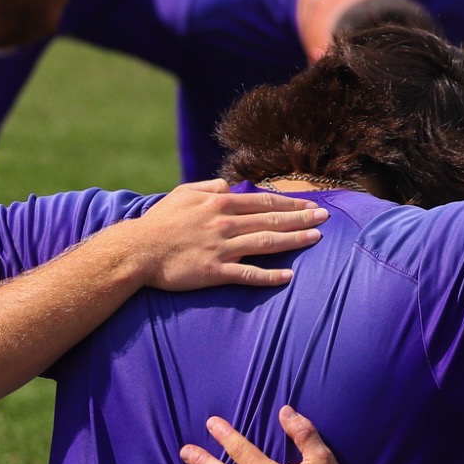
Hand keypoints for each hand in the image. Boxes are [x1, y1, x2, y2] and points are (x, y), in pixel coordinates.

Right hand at [131, 179, 326, 289]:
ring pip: (266, 243)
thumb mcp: (183, 193)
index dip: (290, 204)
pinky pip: (247, 275)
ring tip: (316, 239)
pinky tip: (288, 276)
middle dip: (302, 218)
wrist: (138, 251)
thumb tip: (231, 187)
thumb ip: (210, 187)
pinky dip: (269, 276)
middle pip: (271, 220)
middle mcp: (224, 223)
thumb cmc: (160, 221)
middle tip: (326, 218)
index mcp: (219, 203)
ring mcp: (221, 248)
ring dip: (294, 240)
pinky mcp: (214, 272)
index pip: (263, 202)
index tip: (311, 204)